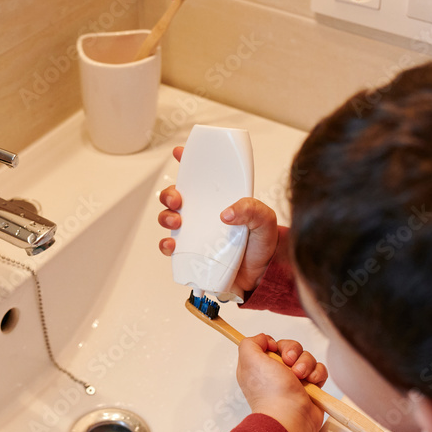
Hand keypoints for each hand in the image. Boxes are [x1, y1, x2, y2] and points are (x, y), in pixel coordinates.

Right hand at [158, 146, 279, 293]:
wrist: (259, 278)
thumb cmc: (262, 246)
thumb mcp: (265, 221)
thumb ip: (253, 210)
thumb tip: (227, 213)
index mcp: (221, 199)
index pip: (202, 176)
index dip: (188, 162)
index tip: (180, 153)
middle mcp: (204, 214)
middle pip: (176, 196)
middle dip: (169, 193)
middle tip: (178, 200)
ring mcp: (195, 232)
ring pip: (168, 218)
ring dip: (166, 216)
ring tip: (177, 222)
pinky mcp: (190, 253)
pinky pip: (170, 247)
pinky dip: (166, 245)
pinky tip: (172, 245)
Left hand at [237, 334, 326, 431]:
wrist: (290, 417)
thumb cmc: (270, 392)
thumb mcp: (249, 359)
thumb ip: (250, 342)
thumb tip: (264, 339)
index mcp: (259, 366)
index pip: (270, 344)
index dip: (274, 344)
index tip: (274, 350)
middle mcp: (276, 373)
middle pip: (290, 348)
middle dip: (293, 351)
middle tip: (289, 364)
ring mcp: (294, 381)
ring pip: (306, 358)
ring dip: (306, 364)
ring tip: (300, 377)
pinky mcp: (310, 388)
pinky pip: (319, 370)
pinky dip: (317, 374)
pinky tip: (311, 382)